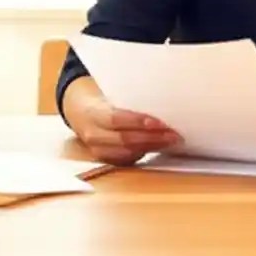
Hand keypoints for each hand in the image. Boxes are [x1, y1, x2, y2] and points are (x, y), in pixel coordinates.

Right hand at [66, 94, 181, 164]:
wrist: (81, 114)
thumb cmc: (102, 102)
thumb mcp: (110, 96)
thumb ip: (129, 100)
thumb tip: (160, 98)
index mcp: (93, 115)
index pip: (116, 119)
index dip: (138, 122)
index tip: (159, 122)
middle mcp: (94, 135)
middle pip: (125, 139)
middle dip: (152, 138)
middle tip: (174, 134)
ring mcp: (99, 151)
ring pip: (129, 152)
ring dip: (153, 147)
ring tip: (172, 141)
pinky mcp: (107, 160)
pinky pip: (128, 159)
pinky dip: (146, 153)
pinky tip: (160, 147)